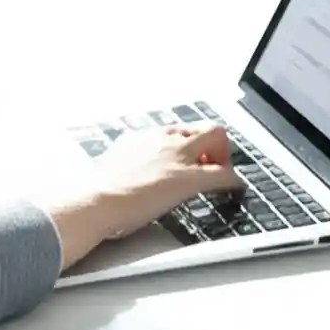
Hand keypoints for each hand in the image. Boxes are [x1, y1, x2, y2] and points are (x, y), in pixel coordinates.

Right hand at [46, 125, 243, 268]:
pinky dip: (233, 181)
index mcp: (142, 137)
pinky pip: (222, 175)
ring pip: (216, 137)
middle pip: (201, 127)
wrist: (94, 202)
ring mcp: (177, 157)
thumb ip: (121, 168)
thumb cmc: (94, 193)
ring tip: (222, 175)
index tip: (186, 158)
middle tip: (209, 165)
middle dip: (211, 145)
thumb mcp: (108, 170)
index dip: (186, 144)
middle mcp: (162, 139)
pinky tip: (235, 190)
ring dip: (223, 156)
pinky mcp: (188, 179)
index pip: (175, 131)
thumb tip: (119, 177)